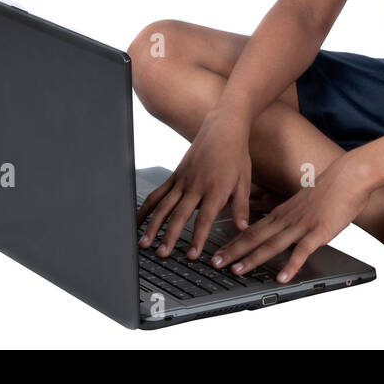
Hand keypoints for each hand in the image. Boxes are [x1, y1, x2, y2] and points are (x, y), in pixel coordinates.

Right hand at [136, 109, 251, 258]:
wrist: (223, 128)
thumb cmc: (236, 154)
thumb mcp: (244, 182)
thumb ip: (241, 207)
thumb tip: (243, 229)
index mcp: (215, 190)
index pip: (204, 219)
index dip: (197, 238)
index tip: (192, 255)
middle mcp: (196, 186)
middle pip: (179, 215)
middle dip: (169, 237)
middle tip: (162, 254)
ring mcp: (182, 180)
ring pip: (164, 206)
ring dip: (153, 226)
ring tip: (145, 243)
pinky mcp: (175, 175)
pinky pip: (157, 193)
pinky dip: (147, 208)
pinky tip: (138, 221)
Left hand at [211, 154, 371, 283]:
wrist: (349, 176)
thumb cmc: (329, 189)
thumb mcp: (301, 202)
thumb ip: (289, 216)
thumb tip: (278, 227)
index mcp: (281, 212)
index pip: (251, 229)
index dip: (233, 241)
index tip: (217, 252)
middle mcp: (287, 219)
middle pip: (255, 237)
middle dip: (233, 251)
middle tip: (214, 263)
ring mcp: (302, 225)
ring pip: (272, 244)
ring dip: (253, 259)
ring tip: (237, 271)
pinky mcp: (319, 231)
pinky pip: (302, 251)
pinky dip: (290, 265)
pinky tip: (281, 277)